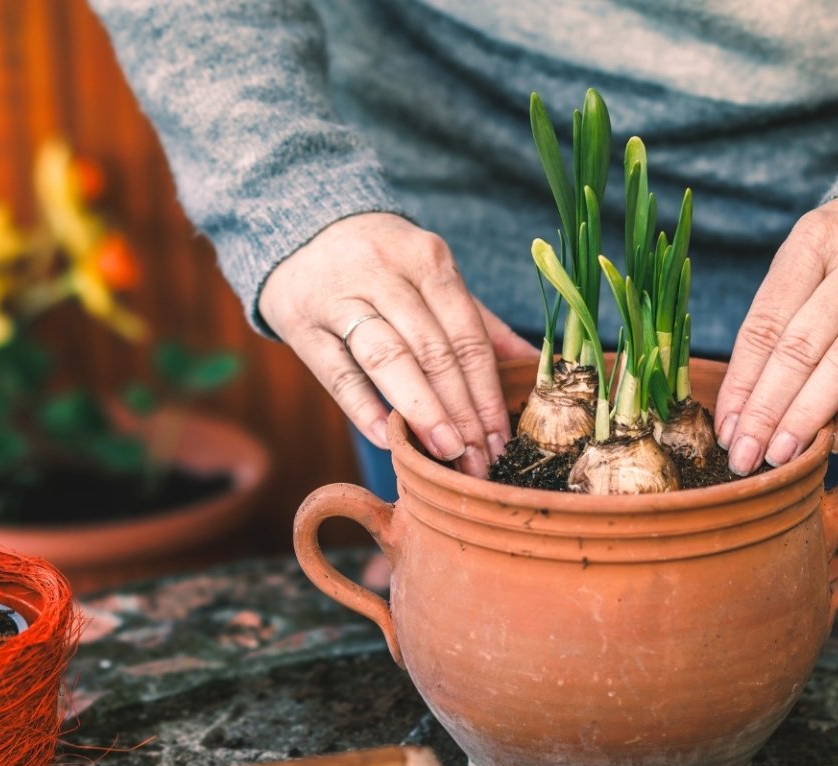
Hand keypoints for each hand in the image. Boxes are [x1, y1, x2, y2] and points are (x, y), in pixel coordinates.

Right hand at [259, 213, 538, 477]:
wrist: (301, 232)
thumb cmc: (383, 266)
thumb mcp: (431, 278)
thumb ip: (479, 323)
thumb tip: (537, 367)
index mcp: (427, 259)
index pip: (466, 336)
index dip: (486, 393)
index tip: (501, 440)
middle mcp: (383, 272)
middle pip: (431, 350)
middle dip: (460, 411)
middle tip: (477, 460)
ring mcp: (338, 296)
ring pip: (387, 358)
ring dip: (421, 411)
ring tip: (445, 452)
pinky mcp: (300, 322)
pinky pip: (336, 373)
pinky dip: (364, 409)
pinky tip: (389, 438)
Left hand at [714, 195, 837, 473]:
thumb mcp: (804, 257)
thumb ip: (777, 317)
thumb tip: (742, 401)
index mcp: (813, 243)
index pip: (768, 323)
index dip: (743, 382)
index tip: (727, 428)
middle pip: (804, 347)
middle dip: (769, 408)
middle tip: (747, 456)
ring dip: (812, 416)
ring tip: (783, 455)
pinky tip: (835, 443)